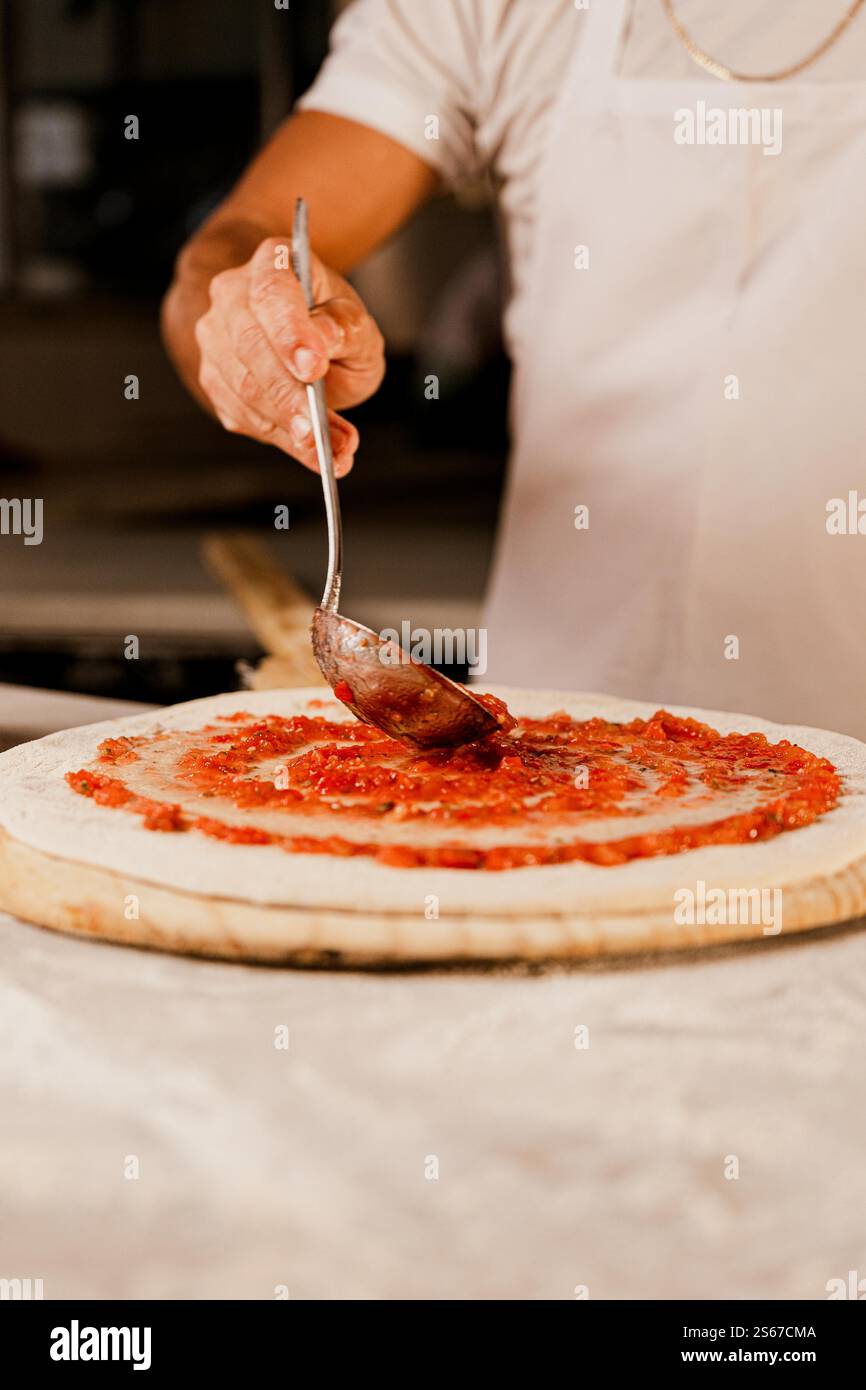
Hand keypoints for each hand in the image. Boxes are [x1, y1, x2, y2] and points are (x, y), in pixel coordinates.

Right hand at [194, 236, 384, 473]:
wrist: (298, 335)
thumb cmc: (331, 324)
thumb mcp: (356, 322)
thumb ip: (346, 328)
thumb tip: (325, 339)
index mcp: (272, 264)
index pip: (271, 293)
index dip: (290, 332)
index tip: (314, 369)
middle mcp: (232, 295)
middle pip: (249, 345)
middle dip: (286, 395)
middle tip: (319, 431)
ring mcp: (215, 337)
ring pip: (241, 387)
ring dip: (286, 425)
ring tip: (329, 449)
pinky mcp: (214, 378)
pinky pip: (241, 415)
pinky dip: (280, 439)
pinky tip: (311, 452)